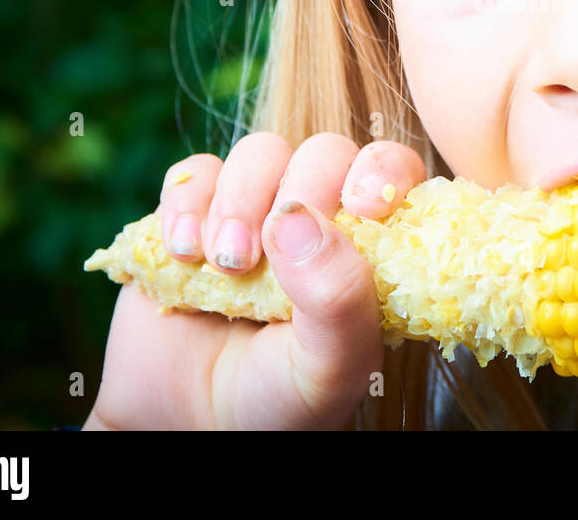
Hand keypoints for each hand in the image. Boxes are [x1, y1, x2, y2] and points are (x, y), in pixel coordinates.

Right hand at [84, 132, 426, 428]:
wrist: (187, 426)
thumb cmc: (279, 401)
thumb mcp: (329, 367)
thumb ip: (337, 299)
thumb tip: (300, 216)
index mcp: (369, 248)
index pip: (394, 174)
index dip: (382, 170)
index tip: (359, 204)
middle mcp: (319, 219)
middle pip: (324, 152)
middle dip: (298, 190)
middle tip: (268, 252)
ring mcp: (255, 211)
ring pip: (260, 153)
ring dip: (237, 199)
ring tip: (225, 263)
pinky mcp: (195, 214)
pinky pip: (195, 173)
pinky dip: (186, 204)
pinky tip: (184, 254)